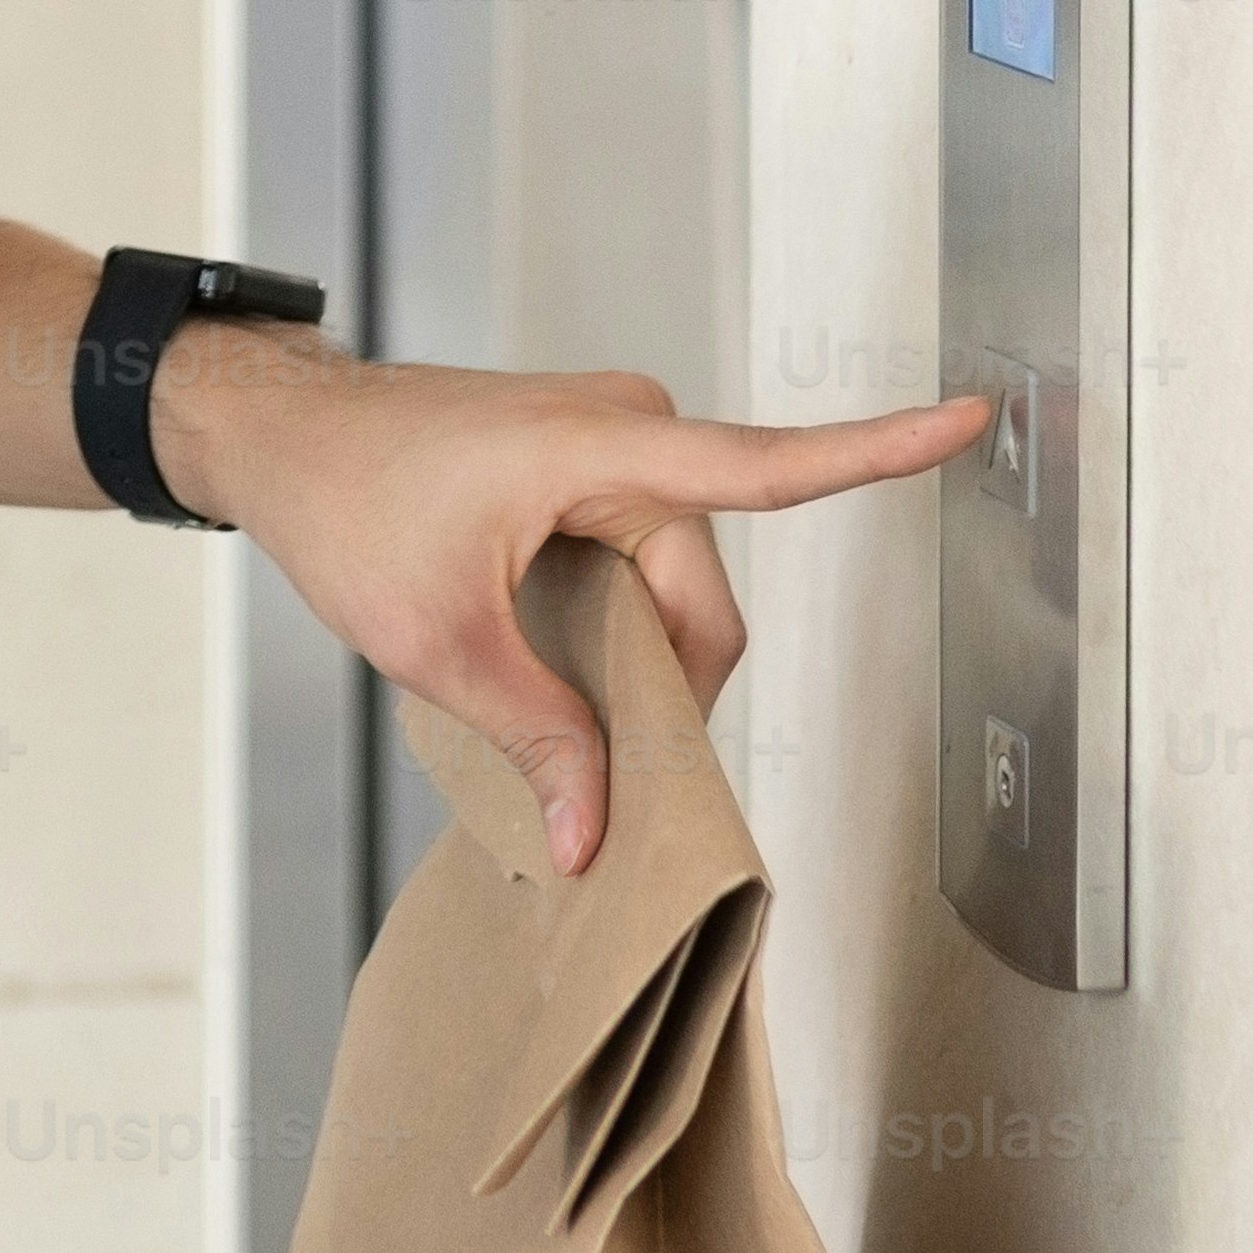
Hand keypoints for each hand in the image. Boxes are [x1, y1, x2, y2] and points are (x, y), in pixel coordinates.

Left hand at [158, 335, 1001, 877]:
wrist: (280, 433)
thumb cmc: (344, 506)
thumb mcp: (438, 644)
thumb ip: (538, 736)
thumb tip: (599, 837)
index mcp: (604, 452)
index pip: (769, 465)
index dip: (877, 450)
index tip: (972, 415)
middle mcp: (630, 432)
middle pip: (706, 600)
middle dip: (668, 691)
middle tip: (589, 770)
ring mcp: (614, 446)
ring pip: (676, 592)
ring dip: (637, 660)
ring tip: (542, 700)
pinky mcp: (593, 467)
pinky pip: (644, 562)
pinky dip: (617, 623)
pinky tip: (553, 662)